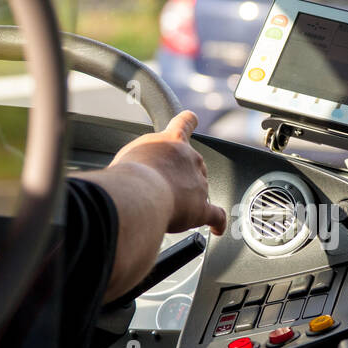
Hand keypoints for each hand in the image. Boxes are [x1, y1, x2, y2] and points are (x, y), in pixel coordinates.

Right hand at [109, 110, 226, 234]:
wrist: (138, 194)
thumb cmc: (129, 175)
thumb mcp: (132, 154)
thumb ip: (143, 157)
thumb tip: (139, 169)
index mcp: (171, 141)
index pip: (183, 124)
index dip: (188, 121)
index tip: (192, 119)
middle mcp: (190, 158)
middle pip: (193, 165)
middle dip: (182, 176)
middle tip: (162, 187)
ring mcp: (199, 183)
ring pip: (199, 191)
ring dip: (189, 200)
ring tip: (168, 209)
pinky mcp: (202, 207)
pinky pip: (216, 215)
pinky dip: (217, 223)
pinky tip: (216, 228)